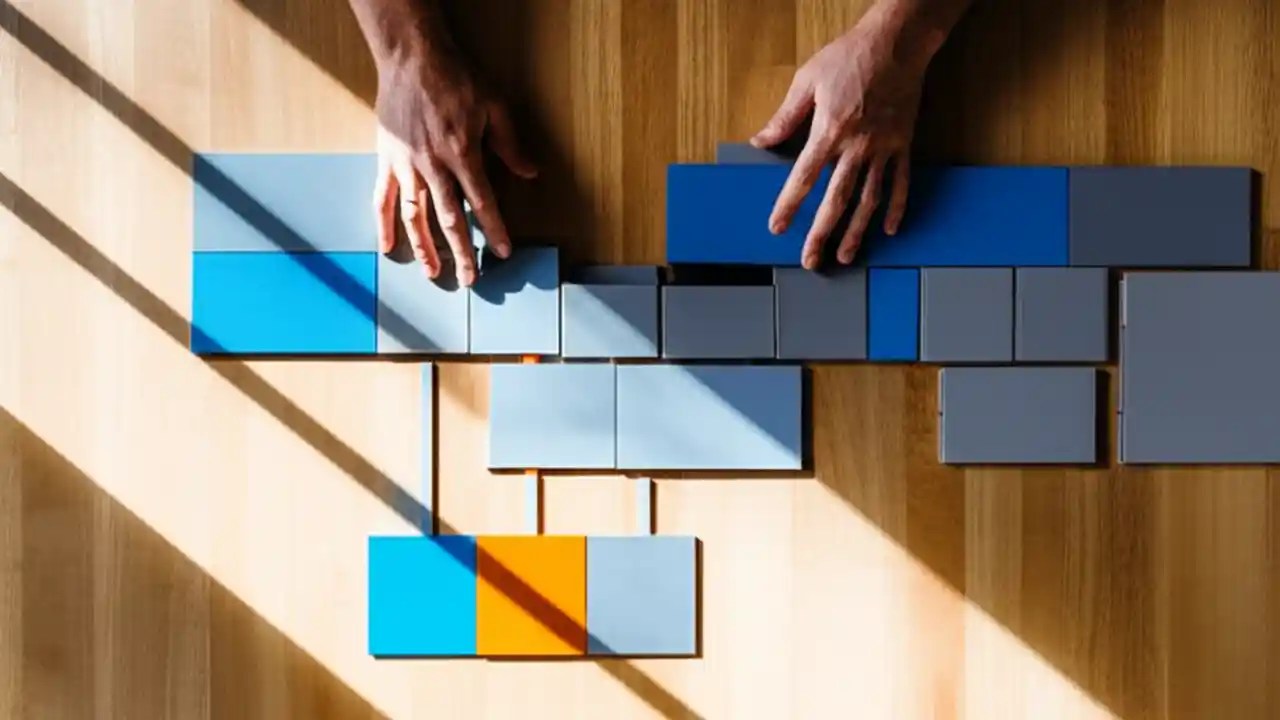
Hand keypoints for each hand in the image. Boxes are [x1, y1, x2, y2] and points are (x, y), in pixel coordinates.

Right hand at [372, 36, 535, 285]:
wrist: (412, 58)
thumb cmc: (456, 79)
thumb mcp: (494, 106)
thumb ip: (511, 144)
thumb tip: (531, 173)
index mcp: (462, 155)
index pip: (483, 203)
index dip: (495, 230)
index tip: (504, 252)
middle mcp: (433, 167)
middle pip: (449, 220)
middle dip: (462, 252)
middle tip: (471, 279)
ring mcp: (406, 166)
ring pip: (415, 216)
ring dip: (424, 248)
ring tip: (433, 273)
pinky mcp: (386, 160)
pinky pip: (381, 198)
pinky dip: (383, 225)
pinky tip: (387, 248)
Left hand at [753, 6, 940, 268]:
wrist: (896, 43)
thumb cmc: (848, 57)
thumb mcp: (807, 81)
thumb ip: (784, 117)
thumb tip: (761, 141)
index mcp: (829, 132)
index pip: (804, 178)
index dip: (789, 206)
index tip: (778, 228)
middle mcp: (857, 146)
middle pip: (837, 200)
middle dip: (821, 234)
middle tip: (811, 261)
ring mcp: (883, 148)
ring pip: (870, 199)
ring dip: (857, 232)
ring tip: (845, 256)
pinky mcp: (903, 144)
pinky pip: (901, 182)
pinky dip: (896, 207)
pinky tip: (888, 229)